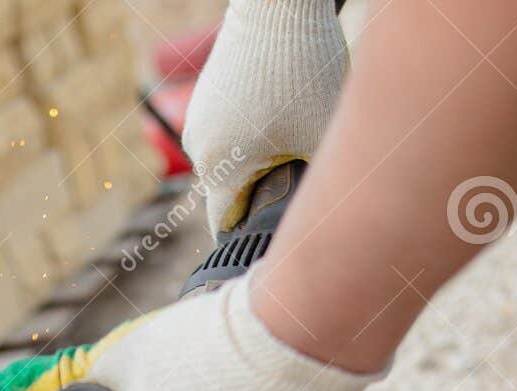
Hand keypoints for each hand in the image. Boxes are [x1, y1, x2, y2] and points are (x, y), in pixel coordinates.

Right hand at [182, 0, 348, 231]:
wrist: (278, 3)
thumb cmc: (302, 70)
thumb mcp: (319, 140)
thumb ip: (311, 188)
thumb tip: (311, 220)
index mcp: (218, 170)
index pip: (226, 227)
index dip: (253, 237)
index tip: (275, 242)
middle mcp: (198, 148)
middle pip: (232, 194)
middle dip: (263, 194)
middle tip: (302, 184)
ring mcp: (200, 119)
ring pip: (232, 162)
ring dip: (260, 162)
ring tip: (296, 141)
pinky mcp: (208, 95)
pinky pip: (231, 131)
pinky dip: (255, 132)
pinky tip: (285, 113)